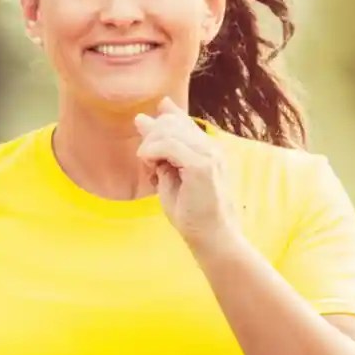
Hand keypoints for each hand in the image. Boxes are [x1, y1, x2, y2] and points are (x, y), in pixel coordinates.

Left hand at [134, 97, 238, 251]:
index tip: (144, 122)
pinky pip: (167, 146)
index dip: (163, 117)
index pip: (182, 120)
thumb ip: (161, 151)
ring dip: (150, 147)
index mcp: (208, 148)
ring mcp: (209, 154)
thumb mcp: (171, 175)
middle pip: (171, 121)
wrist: (212, 237)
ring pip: (168, 130)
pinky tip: (152, 169)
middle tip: (147, 162)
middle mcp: (211, 147)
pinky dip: (152, 154)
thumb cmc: (191, 213)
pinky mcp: (202, 166)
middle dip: (151, 136)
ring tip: (151, 169)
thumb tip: (142, 120)